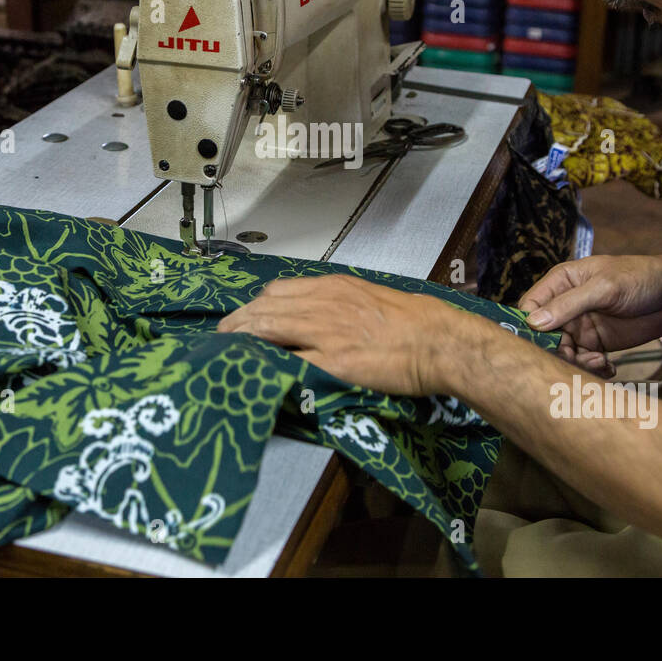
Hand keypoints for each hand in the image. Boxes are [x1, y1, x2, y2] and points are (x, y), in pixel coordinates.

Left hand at [218, 274, 472, 395]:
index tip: (246, 317)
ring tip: (226, 352)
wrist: (438, 341)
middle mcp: (324, 305)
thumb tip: (323, 315)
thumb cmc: (414, 322)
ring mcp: (326, 333)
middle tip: (223, 336)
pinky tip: (254, 372)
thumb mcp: (372, 298)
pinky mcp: (333, 362)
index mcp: (335, 287)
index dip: (257, 305)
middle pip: (265, 309)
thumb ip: (343, 303)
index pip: (280, 291)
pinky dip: (268, 366)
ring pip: (269, 330)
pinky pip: (290, 362)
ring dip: (242, 340)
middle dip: (238, 323)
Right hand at [518, 255, 661, 376]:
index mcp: (561, 283)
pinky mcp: (596, 343)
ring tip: (599, 362)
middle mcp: (565, 306)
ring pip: (563, 352)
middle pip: (544, 335)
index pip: (530, 306)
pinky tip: (609, 367)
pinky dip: (593, 369)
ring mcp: (580, 326)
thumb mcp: (604, 288)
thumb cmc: (640, 278)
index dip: (529, 327)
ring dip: (576, 363)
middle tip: (575, 358)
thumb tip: (534, 321)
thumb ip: (569, 304)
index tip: (539, 344)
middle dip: (556, 351)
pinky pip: (583, 361)